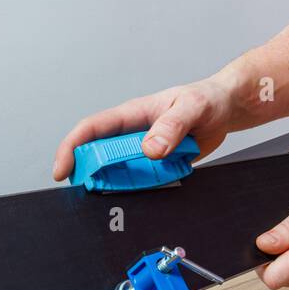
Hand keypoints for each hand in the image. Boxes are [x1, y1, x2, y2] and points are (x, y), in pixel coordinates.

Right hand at [52, 78, 234, 180]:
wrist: (226, 109)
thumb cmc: (206, 99)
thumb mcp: (191, 107)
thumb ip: (171, 127)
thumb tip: (150, 149)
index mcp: (133, 114)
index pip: (92, 128)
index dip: (71, 148)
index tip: (62, 170)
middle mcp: (133, 133)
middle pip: (99, 155)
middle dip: (91, 174)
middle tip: (97, 190)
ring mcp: (144, 150)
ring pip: (120, 172)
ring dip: (121, 185)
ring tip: (137, 188)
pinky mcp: (158, 164)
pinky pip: (143, 181)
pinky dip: (143, 189)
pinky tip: (154, 189)